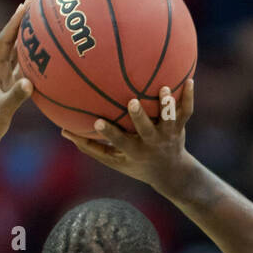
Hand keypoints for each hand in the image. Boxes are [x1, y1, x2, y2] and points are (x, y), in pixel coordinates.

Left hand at [0, 0, 33, 158]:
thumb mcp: (0, 111)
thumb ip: (15, 97)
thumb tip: (30, 82)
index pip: (4, 41)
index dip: (15, 22)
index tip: (25, 5)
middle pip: (10, 41)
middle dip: (22, 23)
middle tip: (34, 4)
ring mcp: (1, 81)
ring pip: (16, 55)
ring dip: (27, 40)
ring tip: (40, 25)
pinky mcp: (6, 91)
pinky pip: (21, 70)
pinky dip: (31, 61)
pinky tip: (42, 58)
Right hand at [60, 82, 195, 193]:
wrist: (170, 172)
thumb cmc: (136, 163)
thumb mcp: (113, 160)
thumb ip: (90, 146)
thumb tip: (63, 131)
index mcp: (134, 150)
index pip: (120, 142)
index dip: (109, 133)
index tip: (97, 122)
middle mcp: (152, 143)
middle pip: (147, 131)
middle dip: (140, 118)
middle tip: (131, 102)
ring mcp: (167, 135)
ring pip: (170, 121)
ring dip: (168, 106)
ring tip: (164, 89)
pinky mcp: (180, 127)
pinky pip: (186, 111)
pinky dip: (189, 97)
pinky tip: (189, 80)